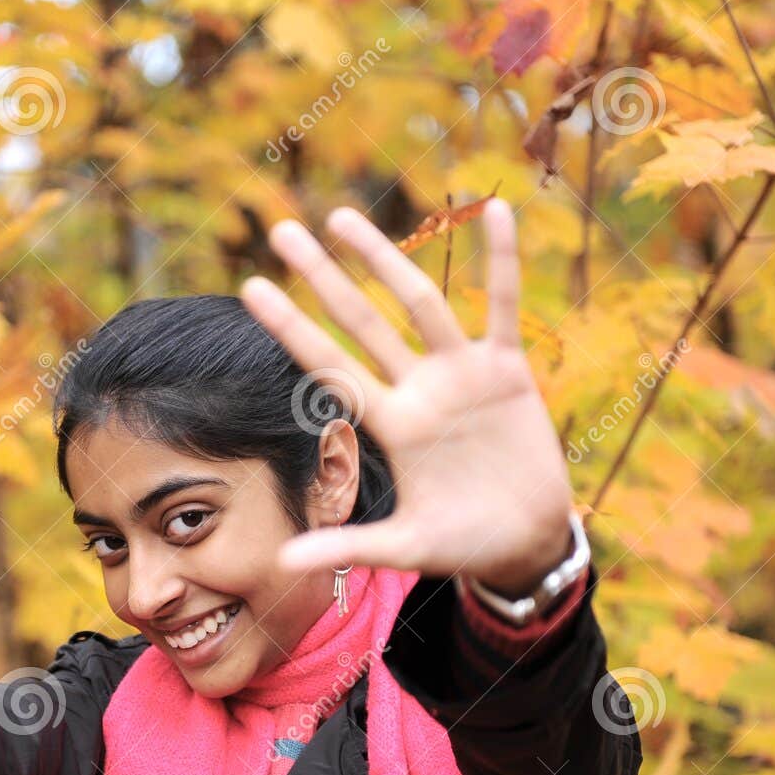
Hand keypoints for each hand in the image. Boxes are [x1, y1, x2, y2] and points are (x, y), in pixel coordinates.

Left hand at [240, 198, 575, 595]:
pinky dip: (502, 260)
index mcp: (390, 425)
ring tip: (343, 217)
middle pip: (362, 322)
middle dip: (323, 278)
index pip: (329, 368)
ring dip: (385, 259)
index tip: (249, 288)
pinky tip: (495, 209)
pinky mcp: (509, 372)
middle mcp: (418, 390)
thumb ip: (347, 547)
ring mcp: (461, 375)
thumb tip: (281, 565)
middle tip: (282, 230)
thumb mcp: (403, 548)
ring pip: (421, 303)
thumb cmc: (459, 543)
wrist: (524, 544)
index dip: (291, 330)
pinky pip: (504, 307)